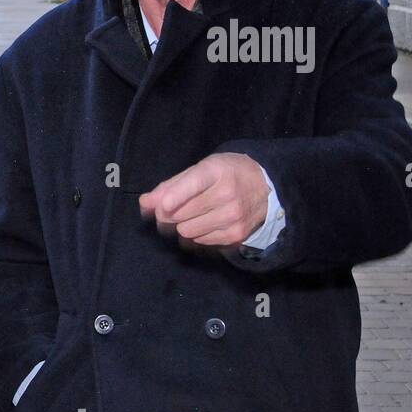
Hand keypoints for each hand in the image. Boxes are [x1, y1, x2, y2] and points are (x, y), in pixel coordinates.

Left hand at [139, 153, 268, 249]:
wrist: (266, 186)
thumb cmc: (226, 174)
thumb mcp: (199, 170)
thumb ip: (169, 186)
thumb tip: (144, 203)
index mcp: (215, 171)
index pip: (189, 186)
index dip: (171, 199)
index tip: (162, 206)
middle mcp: (227, 194)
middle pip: (179, 214)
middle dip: (169, 213)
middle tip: (173, 208)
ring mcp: (233, 216)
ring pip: (186, 231)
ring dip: (183, 225)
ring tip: (194, 214)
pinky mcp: (236, 235)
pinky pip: (199, 241)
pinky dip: (197, 234)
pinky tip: (207, 222)